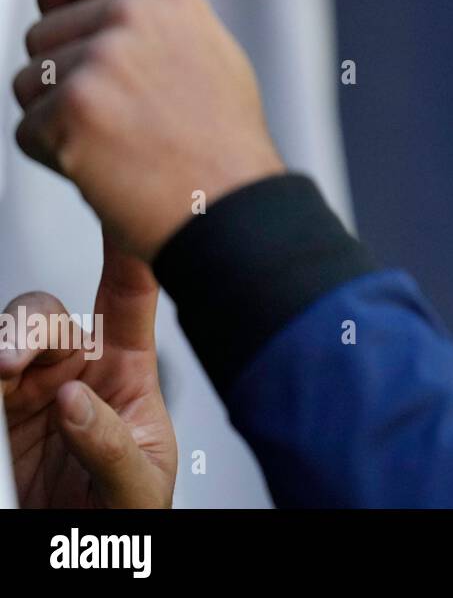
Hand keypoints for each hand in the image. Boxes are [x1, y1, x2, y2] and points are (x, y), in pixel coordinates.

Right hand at [1, 231, 176, 506]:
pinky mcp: (3, 408)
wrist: (84, 546)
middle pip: (52, 314)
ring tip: (1, 370)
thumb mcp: (140, 485)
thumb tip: (75, 400)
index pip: (132, 295)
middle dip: (32, 322)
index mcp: (130, 371)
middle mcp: (81, 367)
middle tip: (13, 357)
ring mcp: (37, 385)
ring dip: (4, 344)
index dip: (129, 248)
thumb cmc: (130, 509)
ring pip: (13, 337)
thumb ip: (112, 445)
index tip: (126, 204)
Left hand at [12, 0, 285, 260]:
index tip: (60, 11)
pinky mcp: (71, 111)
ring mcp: (99, 63)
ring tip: (118, 140)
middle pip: (40, 31)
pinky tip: (108, 164)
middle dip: (61, 74)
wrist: (232, 205)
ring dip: (57, 116)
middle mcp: (132, 19)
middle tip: (116, 111)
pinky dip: (57, 155)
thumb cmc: (224, 144)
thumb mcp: (209, 54)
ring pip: (28, 82)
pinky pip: (28, 130)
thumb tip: (95, 6)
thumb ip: (152, 20)